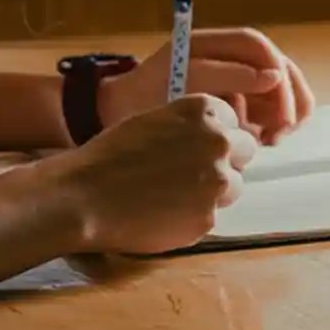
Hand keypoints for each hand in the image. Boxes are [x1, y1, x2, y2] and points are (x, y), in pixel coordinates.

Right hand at [44, 94, 256, 254]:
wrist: (84, 196)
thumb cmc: (111, 155)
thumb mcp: (155, 120)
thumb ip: (191, 127)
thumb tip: (215, 139)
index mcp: (205, 111)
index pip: (234, 122)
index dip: (216, 136)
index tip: (197, 147)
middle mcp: (219, 142)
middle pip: (244, 152)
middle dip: (224, 161)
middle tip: (190, 173)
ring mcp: (217, 182)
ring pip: (233, 187)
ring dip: (213, 191)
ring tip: (173, 195)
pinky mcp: (208, 218)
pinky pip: (211, 216)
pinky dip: (193, 217)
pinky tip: (164, 214)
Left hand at [99, 27, 315, 144]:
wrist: (123, 117)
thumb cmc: (144, 96)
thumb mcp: (180, 82)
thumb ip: (225, 75)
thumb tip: (272, 76)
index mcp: (211, 43)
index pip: (256, 46)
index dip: (274, 71)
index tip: (278, 104)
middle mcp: (230, 58)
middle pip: (278, 66)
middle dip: (288, 97)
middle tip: (282, 129)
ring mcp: (237, 81)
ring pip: (282, 89)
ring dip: (287, 112)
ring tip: (274, 138)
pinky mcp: (241, 104)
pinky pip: (271, 109)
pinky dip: (277, 124)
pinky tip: (267, 140)